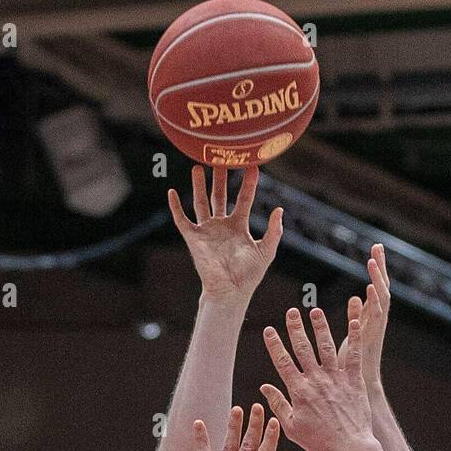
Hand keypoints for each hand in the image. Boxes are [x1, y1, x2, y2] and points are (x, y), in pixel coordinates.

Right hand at [168, 166, 282, 305]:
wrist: (230, 291)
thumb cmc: (249, 276)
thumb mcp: (266, 251)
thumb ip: (274, 231)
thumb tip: (279, 210)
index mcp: (239, 226)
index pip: (244, 199)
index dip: (248, 183)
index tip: (252, 165)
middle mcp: (222, 225)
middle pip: (220, 195)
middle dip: (220, 177)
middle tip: (220, 158)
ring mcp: (207, 231)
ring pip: (201, 202)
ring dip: (199, 185)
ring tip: (197, 166)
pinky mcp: (194, 238)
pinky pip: (182, 220)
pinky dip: (176, 207)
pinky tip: (171, 193)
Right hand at [261, 307, 374, 450]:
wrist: (348, 447)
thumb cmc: (319, 440)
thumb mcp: (292, 427)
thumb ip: (278, 404)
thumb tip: (264, 387)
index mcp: (299, 391)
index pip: (283, 362)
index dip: (274, 344)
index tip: (268, 330)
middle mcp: (317, 380)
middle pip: (303, 348)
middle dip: (295, 328)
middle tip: (291, 312)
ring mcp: (336, 379)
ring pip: (326, 347)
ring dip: (320, 327)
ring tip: (315, 312)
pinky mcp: (354, 380)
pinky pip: (353, 355)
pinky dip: (354, 338)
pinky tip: (353, 322)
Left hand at [337, 244, 390, 390]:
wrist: (360, 390)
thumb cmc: (354, 366)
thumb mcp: (354, 336)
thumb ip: (357, 316)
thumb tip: (355, 298)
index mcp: (372, 319)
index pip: (376, 289)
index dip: (376, 271)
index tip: (374, 251)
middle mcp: (376, 322)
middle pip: (382, 288)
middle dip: (380, 268)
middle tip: (377, 245)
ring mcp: (376, 329)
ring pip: (381, 299)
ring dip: (378, 279)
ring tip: (373, 258)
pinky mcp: (373, 338)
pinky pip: (376, 317)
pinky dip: (375, 301)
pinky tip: (372, 286)